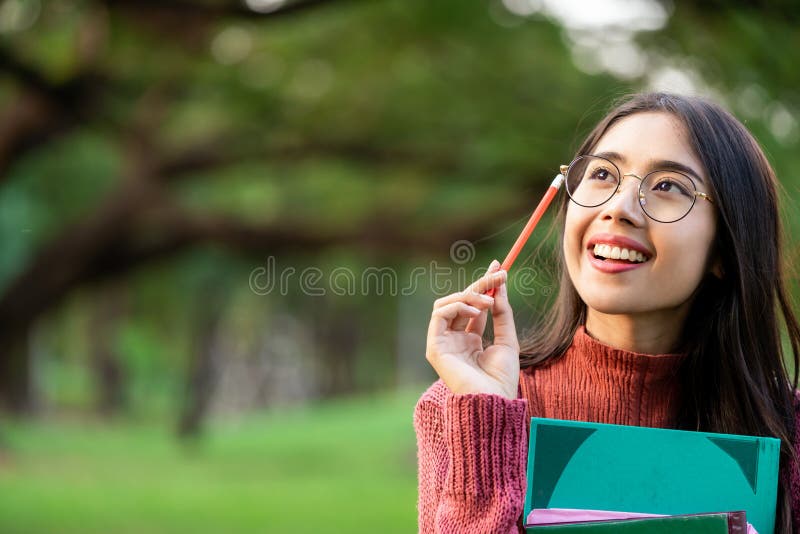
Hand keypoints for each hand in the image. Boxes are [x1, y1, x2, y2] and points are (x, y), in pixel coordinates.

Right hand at [425, 259, 519, 398]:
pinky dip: (456, 306)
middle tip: (497, 274)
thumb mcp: (507, 339)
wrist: (493, 400)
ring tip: (487, 301)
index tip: (498, 268)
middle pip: (459, 301)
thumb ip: (502, 313)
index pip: (473, 305)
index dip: (483, 285)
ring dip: (467, 295)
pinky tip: (474, 310)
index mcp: (469, 340)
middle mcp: (454, 339)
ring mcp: (443, 343)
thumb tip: (500, 285)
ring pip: (445, 304)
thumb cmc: (501, 378)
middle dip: (478, 284)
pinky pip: (438, 316)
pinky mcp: (434, 348)